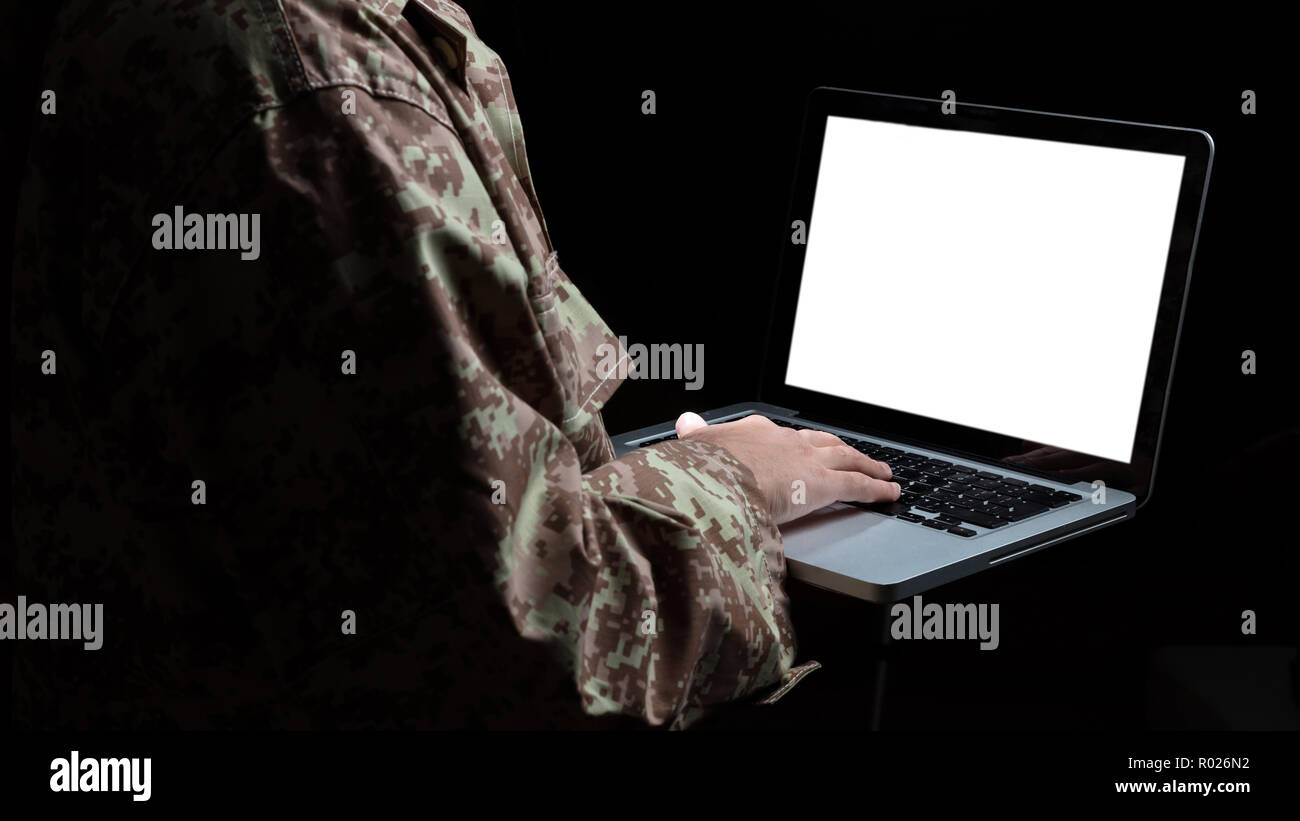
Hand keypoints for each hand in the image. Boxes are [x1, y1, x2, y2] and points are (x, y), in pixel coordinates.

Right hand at [675, 412, 899, 524]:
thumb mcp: (692, 446)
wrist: (712, 476)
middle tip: (857, 455)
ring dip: (866, 464)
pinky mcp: (821, 484)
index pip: (779, 435)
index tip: (799, 447)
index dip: (793, 443)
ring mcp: (805, 460)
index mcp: (754, 432)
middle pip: (822, 442)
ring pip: (845, 458)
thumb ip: (694, 434)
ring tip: (882, 471)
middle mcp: (785, 440)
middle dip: (841, 449)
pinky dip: (876, 488)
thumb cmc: (699, 467)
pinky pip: (856, 485)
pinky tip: (889, 491)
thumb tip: (686, 422)